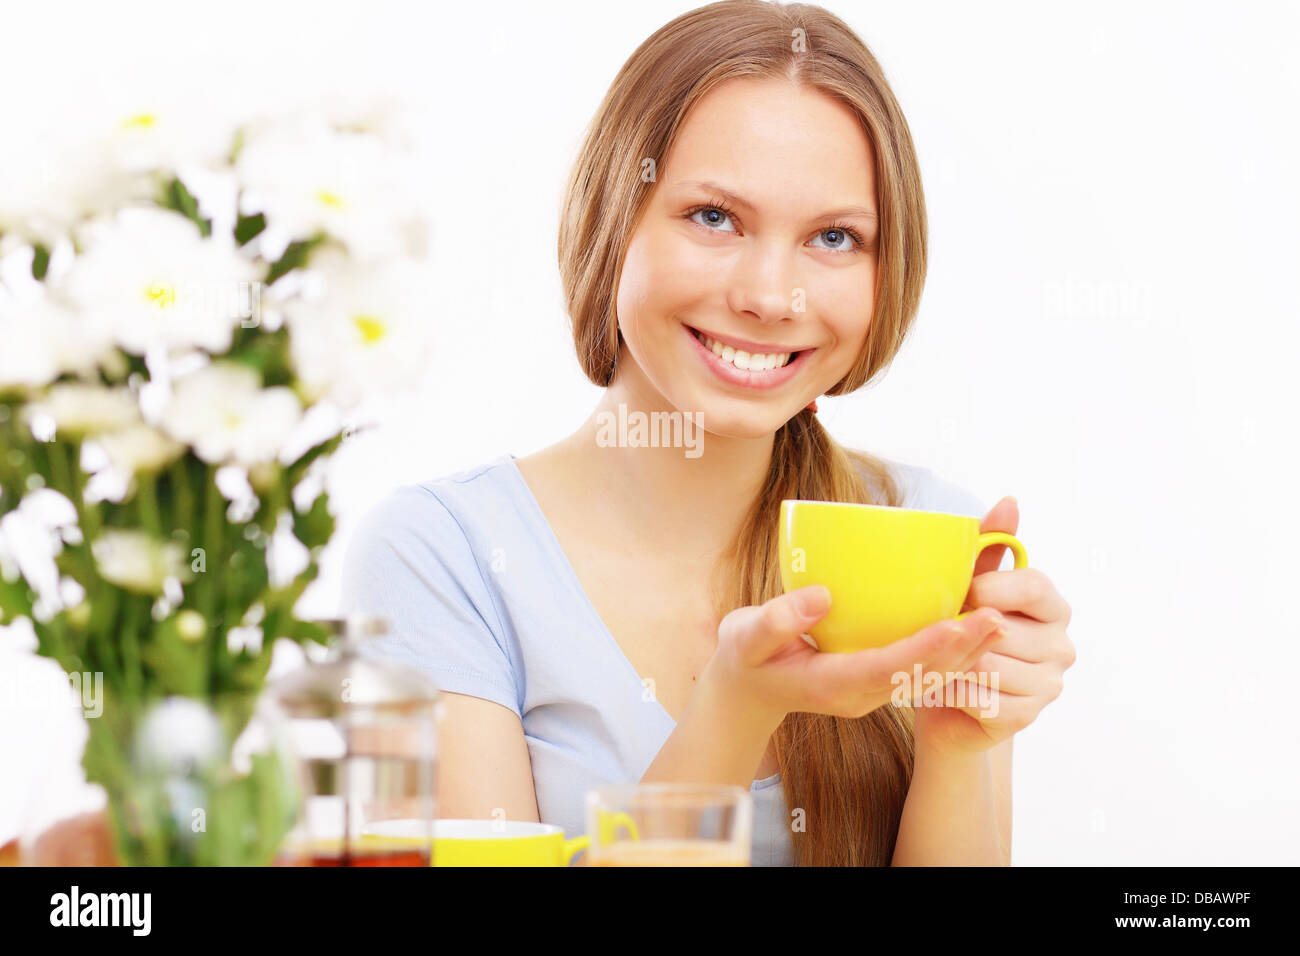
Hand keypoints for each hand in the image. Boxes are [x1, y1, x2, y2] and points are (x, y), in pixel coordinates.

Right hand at [703, 583, 1010, 731]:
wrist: (747, 690)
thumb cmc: (745, 657)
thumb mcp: (746, 637)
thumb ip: (777, 620)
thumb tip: (821, 596)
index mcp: (832, 684)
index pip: (888, 667)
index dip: (925, 647)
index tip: (958, 624)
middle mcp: (861, 694)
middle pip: (920, 675)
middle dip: (962, 649)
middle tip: (1000, 619)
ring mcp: (872, 692)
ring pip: (928, 676)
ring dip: (966, 653)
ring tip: (1001, 623)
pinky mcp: (877, 681)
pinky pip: (920, 670)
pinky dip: (951, 651)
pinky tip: (973, 628)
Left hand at [912, 497, 1075, 755]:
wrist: (949, 702)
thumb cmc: (959, 634)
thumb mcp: (971, 586)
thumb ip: (988, 546)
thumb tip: (1009, 502)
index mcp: (1053, 605)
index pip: (1032, 586)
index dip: (988, 588)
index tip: (960, 594)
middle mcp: (1061, 645)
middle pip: (1002, 629)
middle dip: (960, 630)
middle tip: (934, 631)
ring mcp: (1048, 684)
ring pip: (988, 665)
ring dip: (949, 661)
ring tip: (931, 657)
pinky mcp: (1025, 718)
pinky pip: (979, 698)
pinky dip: (948, 691)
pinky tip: (936, 686)